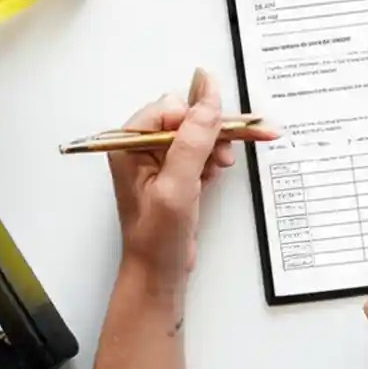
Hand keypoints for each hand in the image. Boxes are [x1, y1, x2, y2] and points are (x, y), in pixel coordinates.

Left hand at [107, 69, 272, 283]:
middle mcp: (140, 147)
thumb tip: (208, 96)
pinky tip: (216, 172)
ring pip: (198, 132)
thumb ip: (193, 140)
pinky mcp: (173, 171)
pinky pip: (200, 149)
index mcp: (128, 144)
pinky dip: (214, 158)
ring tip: (222, 167)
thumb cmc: (157, 237)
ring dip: (217, 145)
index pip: (171, 109)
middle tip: (238, 147)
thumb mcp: (177, 186)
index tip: (226, 134)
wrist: (158, 272)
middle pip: (187, 118)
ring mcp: (157, 159)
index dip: (201, 118)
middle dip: (214, 132)